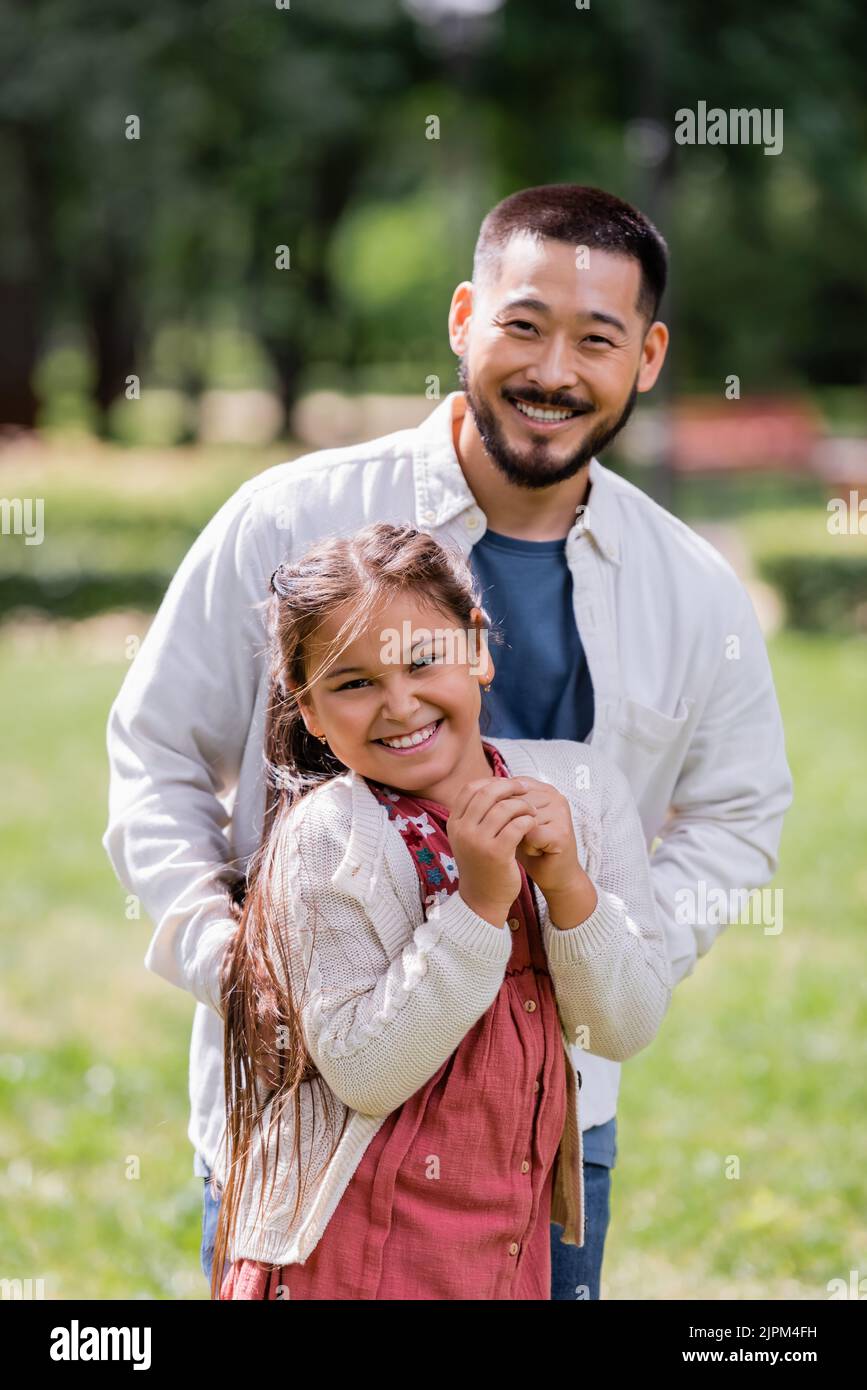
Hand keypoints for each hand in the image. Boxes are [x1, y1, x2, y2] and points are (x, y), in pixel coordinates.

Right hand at [446, 777, 535, 926]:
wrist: (482, 900)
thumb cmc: (481, 865)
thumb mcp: (469, 837)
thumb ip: (476, 814)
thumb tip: (494, 784)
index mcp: (454, 823)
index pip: (471, 788)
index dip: (492, 781)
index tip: (509, 783)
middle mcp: (462, 830)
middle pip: (487, 793)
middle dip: (510, 787)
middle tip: (525, 789)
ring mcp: (478, 842)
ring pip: (504, 808)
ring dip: (523, 805)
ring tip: (531, 811)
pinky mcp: (497, 853)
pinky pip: (517, 825)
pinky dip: (528, 821)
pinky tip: (532, 825)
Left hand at [512, 778, 596, 923]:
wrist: (554, 874)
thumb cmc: (531, 846)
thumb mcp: (514, 821)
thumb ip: (503, 804)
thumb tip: (477, 794)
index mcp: (543, 789)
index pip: (511, 787)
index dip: (500, 808)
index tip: (506, 825)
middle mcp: (555, 796)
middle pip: (514, 803)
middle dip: (508, 825)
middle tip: (518, 838)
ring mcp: (561, 813)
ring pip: (520, 819)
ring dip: (517, 837)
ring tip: (529, 845)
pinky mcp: (562, 832)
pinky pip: (531, 835)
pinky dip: (528, 847)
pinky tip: (535, 852)